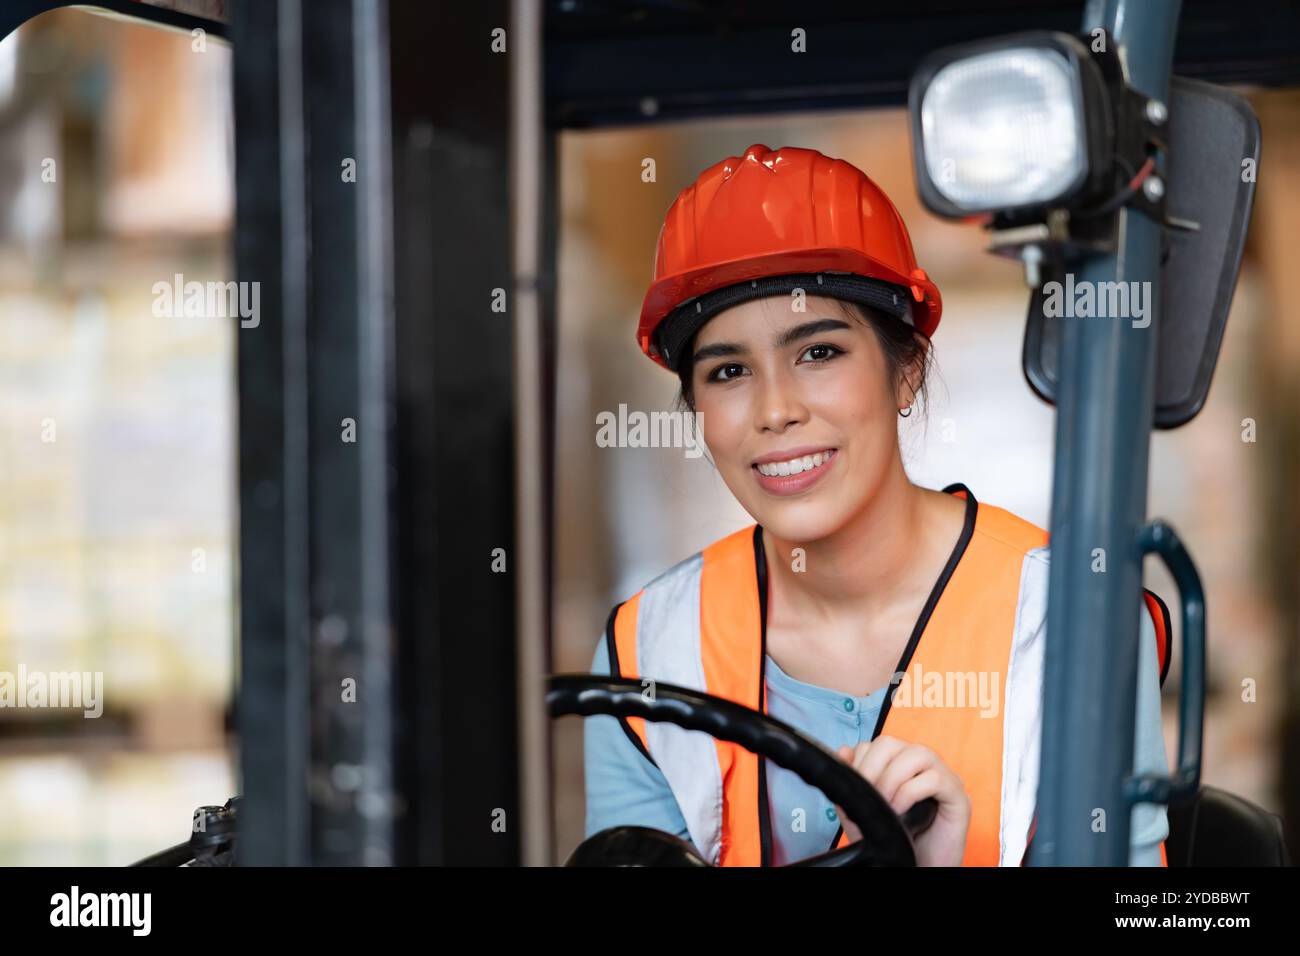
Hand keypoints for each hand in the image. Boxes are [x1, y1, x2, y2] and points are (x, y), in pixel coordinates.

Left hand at [834, 736, 970, 866]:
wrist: (920, 868)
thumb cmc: (897, 841)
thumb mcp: (866, 814)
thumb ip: (854, 784)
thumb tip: (843, 751)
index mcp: (902, 763)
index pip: (876, 744)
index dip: (860, 763)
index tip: (855, 789)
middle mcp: (923, 765)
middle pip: (891, 743)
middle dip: (872, 769)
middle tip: (869, 797)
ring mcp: (944, 777)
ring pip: (917, 753)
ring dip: (891, 779)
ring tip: (886, 805)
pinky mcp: (958, 796)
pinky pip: (935, 779)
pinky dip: (910, 792)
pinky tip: (900, 811)